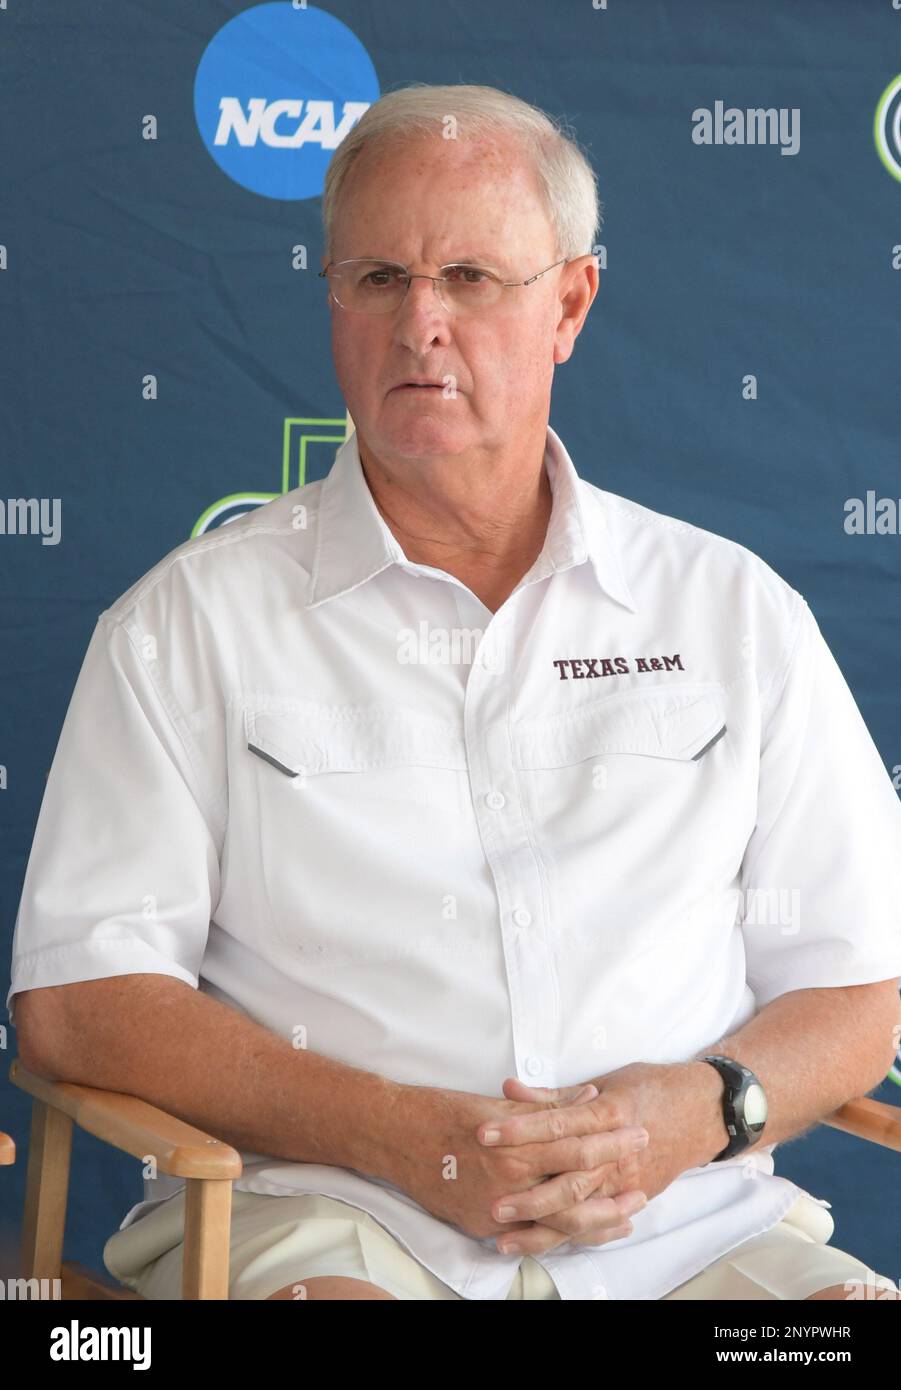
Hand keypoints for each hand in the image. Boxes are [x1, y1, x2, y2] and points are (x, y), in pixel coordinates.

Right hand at [385, 1079, 650, 1245]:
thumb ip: (547, 1104)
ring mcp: (496, 1208)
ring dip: (597, 1218)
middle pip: (575, 1184)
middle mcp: (510, 1178)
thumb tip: (590, 1096)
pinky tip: (582, 1234)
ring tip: (627, 1216)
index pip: (576, 1141)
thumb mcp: (497, 1102)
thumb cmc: (442, 1111)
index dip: (609, 1136)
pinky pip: (530, 1235)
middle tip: (645, 1176)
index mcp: (515, 1141)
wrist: (392, 1137)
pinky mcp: (483, 1226)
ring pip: (559, 1220)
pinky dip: (559, 1235)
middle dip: (613, 1179)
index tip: (635, 1129)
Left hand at [481, 1061, 714, 1254]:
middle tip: (492, 1203)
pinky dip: (570, 1236)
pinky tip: (542, 1244)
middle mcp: (616, 1152)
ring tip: (504, 1236)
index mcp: (607, 1113)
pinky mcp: (634, 1196)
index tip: (485, 1135)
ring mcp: (627, 1180)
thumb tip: (509, 1089)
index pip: (556, 1124)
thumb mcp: (605, 1081)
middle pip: (568, 1179)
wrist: (704, 1110)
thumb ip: (555, 1094)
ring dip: (542, 1227)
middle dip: (528, 1195)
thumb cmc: (651, 1088)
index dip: (519, 1130)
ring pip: (581, 1212)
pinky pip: (599, 1223)